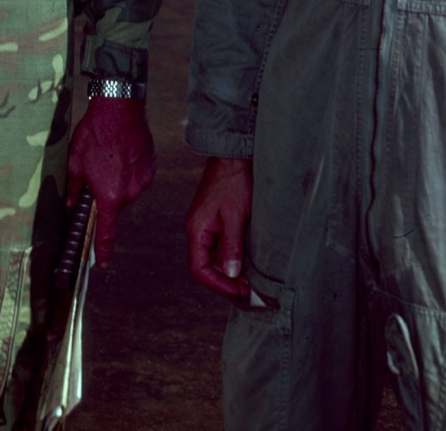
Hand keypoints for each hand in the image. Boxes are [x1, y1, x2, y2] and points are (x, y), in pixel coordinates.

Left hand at [66, 96, 155, 266]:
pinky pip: (138, 178)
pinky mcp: (151, 168)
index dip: (103, 249)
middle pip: (115, 205)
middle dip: (106, 195)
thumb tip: (71, 205)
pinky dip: (129, 171)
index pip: (106, 231)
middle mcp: (130, 193)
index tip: (102, 263)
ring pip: (127, 191)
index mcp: (109, 196)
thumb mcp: (76, 161)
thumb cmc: (95, 133)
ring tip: (110, 157)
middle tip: (97, 172)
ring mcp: (143, 181)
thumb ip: (75, 188)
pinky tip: (122, 153)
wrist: (120, 107)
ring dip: (118, 181)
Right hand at [186, 156, 252, 300]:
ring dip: (228, 270)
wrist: (234, 155)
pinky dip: (230, 257)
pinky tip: (245, 261)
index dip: (218, 285)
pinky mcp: (214, 220)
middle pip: (204, 267)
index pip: (199, 270)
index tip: (239, 291)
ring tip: (248, 278)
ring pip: (212, 258)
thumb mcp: (236, 216)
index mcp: (197, 229)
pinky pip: (218, 247)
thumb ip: (231, 246)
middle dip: (225, 281)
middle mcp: (197, 229)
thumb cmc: (234, 181)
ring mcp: (205, 225)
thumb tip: (230, 274)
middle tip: (248, 289)